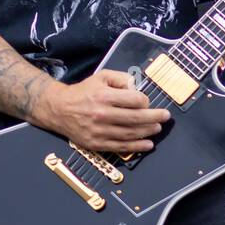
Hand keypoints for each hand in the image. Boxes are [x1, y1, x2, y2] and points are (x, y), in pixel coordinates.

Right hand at [35, 69, 171, 154]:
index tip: (146, 101)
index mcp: (104, 96)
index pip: (135, 100)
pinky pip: (121, 147)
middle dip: (155, 117)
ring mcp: (100, 131)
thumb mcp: (101, 77)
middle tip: (165, 116)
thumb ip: (121, 78)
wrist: (59, 109)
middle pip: (137, 118)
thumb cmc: (83, 92)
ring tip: (157, 128)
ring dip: (148, 132)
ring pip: (131, 134)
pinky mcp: (97, 144)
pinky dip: (137, 147)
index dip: (145, 100)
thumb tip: (138, 88)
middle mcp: (102, 114)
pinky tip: (148, 144)